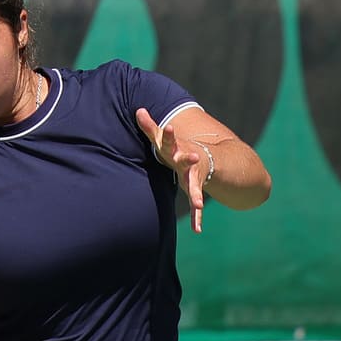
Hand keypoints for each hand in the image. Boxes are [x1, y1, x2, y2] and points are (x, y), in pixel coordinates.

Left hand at [135, 107, 208, 233]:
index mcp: (176, 149)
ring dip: (196, 194)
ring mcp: (193, 177)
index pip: (170, 141)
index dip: (169, 134)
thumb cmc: (174, 149)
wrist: (202, 159)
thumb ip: (149, 126)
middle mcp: (187, 162)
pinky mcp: (195, 190)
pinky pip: (196, 206)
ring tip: (198, 204)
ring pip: (195, 186)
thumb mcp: (162, 138)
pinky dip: (197, 218)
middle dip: (191, 159)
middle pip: (188, 160)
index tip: (168, 127)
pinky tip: (197, 230)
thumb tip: (138, 110)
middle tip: (195, 158)